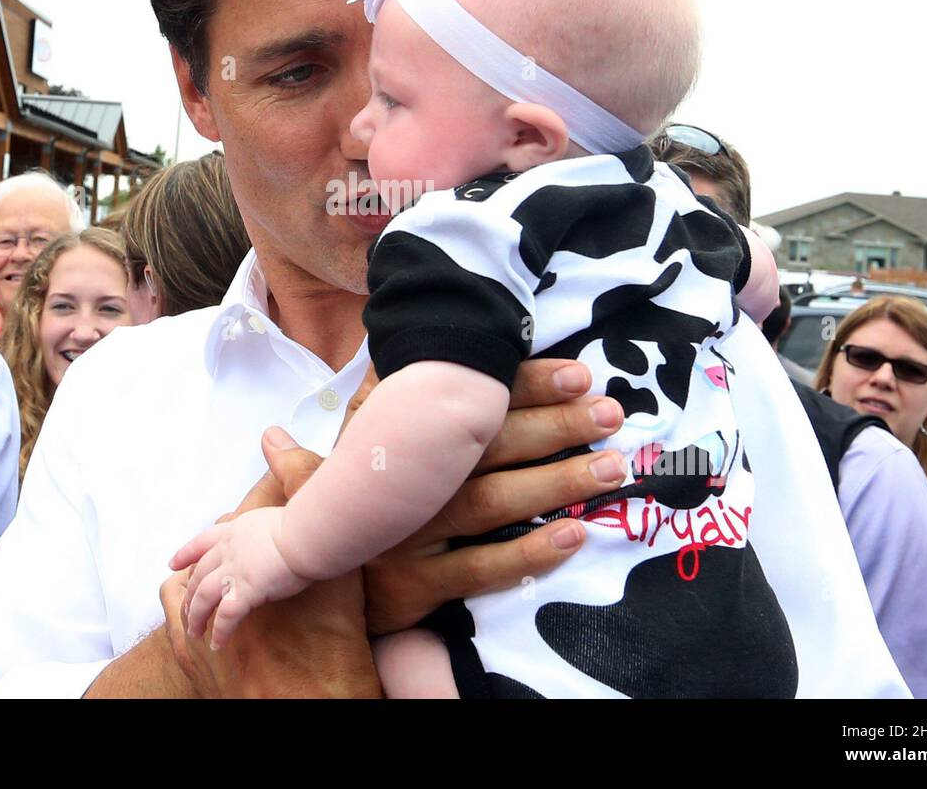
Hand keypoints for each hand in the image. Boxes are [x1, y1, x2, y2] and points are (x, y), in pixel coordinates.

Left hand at [158, 431, 380, 697]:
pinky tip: (218, 642)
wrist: (313, 530)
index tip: (172, 563)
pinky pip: (227, 616)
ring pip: (204, 597)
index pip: (206, 539)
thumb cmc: (312, 509)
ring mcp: (236, 570)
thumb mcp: (294, 482)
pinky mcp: (246, 591)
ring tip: (197, 632)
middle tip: (183, 608)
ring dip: (198, 616)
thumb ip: (284, 463)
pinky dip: (220, 631)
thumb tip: (272, 433)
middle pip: (200, 572)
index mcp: (241, 527)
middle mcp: (232, 548)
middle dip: (189, 593)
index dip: (187, 552)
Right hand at [348, 359, 625, 635]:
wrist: (316, 576)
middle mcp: (404, 475)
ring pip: (491, 501)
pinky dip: (529, 551)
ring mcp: (407, 530)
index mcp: (400, 428)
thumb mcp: (372, 437)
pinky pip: (479, 568)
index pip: (469, 397)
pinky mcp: (414, 584)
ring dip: (556, 482)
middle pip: (487, 443)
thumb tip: (457, 341)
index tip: (579, 375)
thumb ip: (405, 394)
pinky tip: (574, 535)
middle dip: (556, 425)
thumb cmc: (369, 492)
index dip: (526, 383)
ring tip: (611, 467)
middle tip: (611, 414)